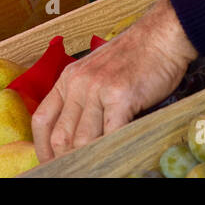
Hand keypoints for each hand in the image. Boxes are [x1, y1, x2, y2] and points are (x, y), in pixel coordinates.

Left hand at [31, 0, 196, 161]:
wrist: (163, 35)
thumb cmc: (137, 56)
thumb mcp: (98, 71)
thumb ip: (85, 97)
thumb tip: (79, 135)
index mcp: (69, 77)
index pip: (42, 120)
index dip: (42, 148)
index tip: (51, 163)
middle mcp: (79, 83)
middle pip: (60, 136)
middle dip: (65, 159)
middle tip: (75, 170)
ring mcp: (98, 89)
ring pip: (82, 140)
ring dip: (87, 159)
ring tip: (95, 166)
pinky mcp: (121, 96)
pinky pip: (109, 134)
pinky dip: (109, 150)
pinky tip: (114, 154)